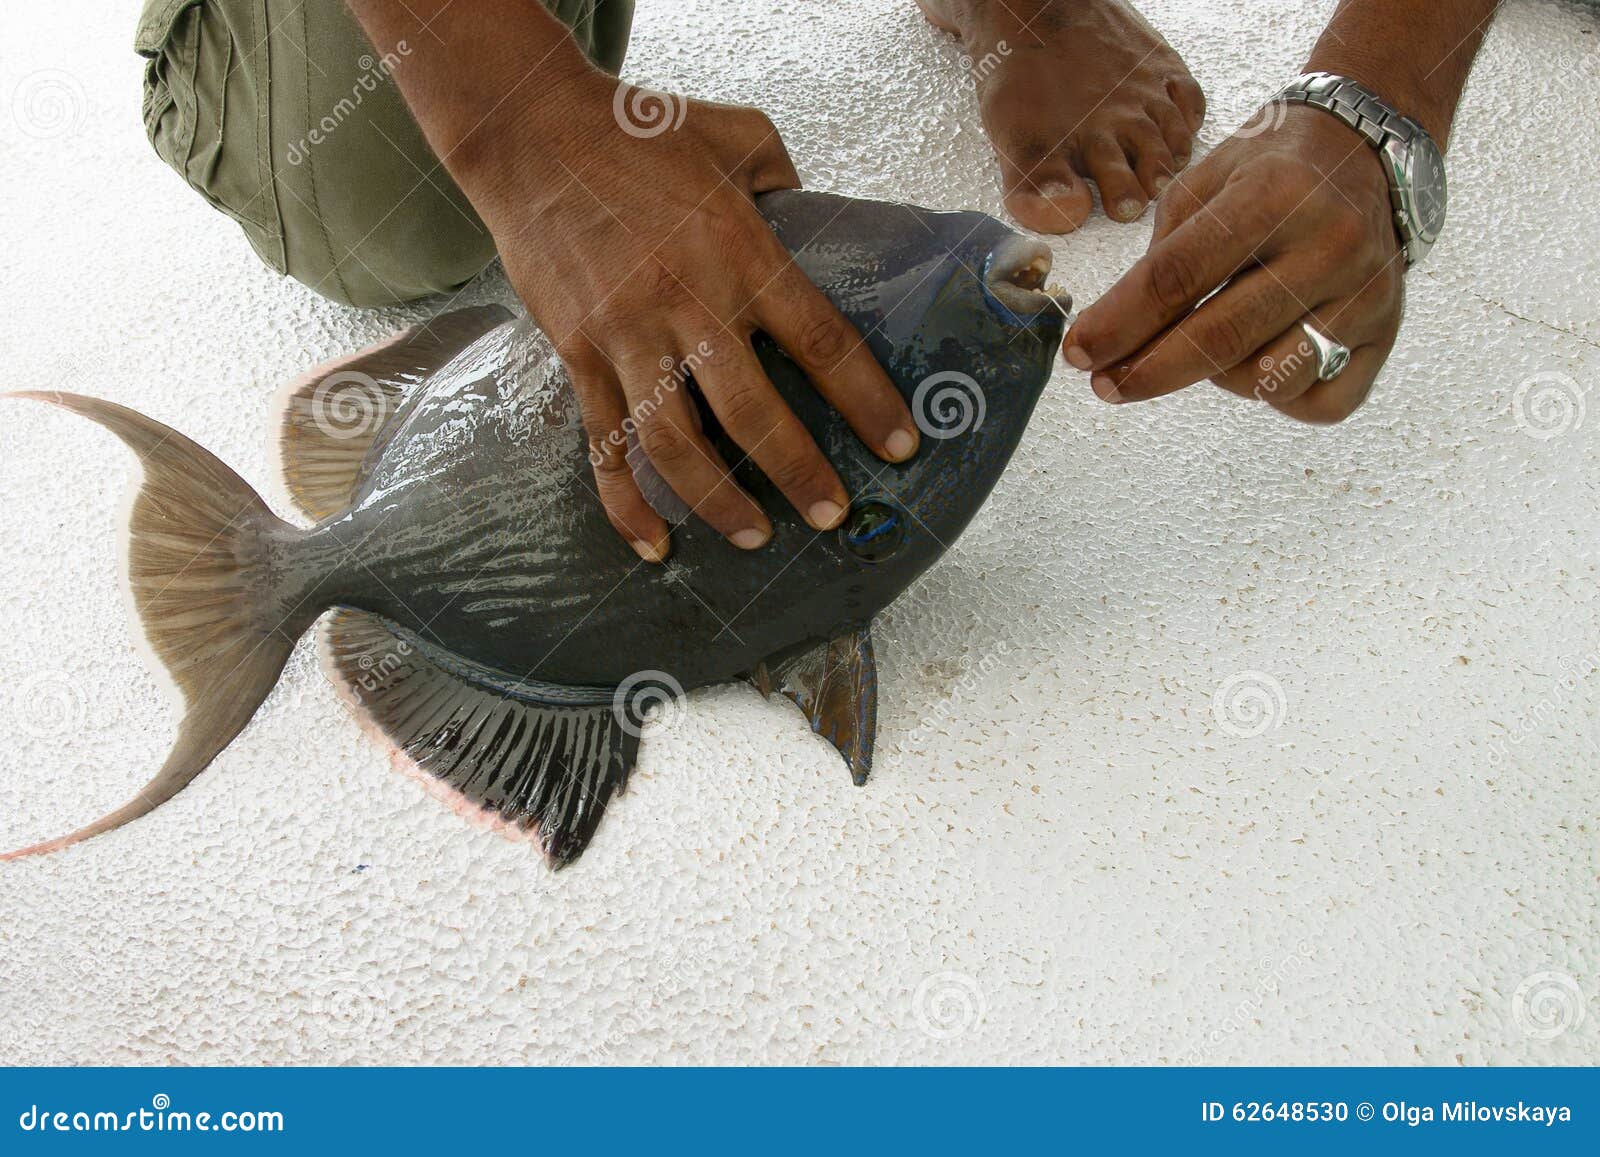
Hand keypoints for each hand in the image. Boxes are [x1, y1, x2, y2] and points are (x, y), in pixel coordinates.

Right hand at [462, 82, 918, 560]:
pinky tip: (654, 543)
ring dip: (719, 501)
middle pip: (751, 411)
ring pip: (676, 443)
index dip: (865, 400)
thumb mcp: (738, 137)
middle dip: (797, 470)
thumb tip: (817, 221)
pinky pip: (605, 442)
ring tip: (756, 537)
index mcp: (742, 252)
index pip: (820, 340)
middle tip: (832, 513)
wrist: (531, 133)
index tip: (898, 445)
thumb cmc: (642, 132)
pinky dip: (626, 501)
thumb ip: (787, 183)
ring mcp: (627, 335)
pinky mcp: (579, 354)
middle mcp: (688, 303)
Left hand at [1061, 104, 1406, 422]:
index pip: (1179, 277)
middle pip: (1220, 338)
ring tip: (1209, 346)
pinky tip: (1264, 361)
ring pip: (1270, 379)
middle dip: (1149, 371)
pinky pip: (1322, 403)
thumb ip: (1159, 261)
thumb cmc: (1269, 172)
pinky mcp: (1389, 331)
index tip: (1079, 353)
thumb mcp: (1203, 185)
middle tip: (1107, 385)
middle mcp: (1330, 245)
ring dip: (1220, 377)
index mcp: (1274, 196)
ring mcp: (1367, 293)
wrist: (1366, 151)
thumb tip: (1113, 338)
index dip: (1119, 324)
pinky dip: (1281, 398)